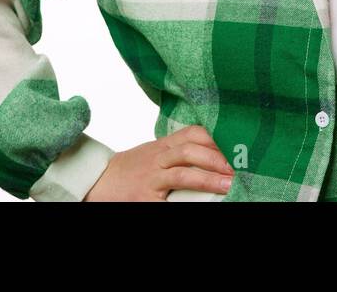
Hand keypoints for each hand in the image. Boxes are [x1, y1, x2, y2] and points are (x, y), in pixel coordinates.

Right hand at [84, 125, 234, 200]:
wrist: (97, 181)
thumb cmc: (132, 169)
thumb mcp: (156, 152)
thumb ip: (181, 150)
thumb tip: (218, 154)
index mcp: (165, 145)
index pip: (195, 133)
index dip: (217, 137)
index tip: (239, 144)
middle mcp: (159, 157)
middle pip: (191, 149)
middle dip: (218, 157)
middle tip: (240, 166)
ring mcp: (151, 177)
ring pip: (182, 171)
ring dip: (207, 176)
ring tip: (228, 183)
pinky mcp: (144, 197)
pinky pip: (166, 199)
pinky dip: (184, 201)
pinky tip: (200, 203)